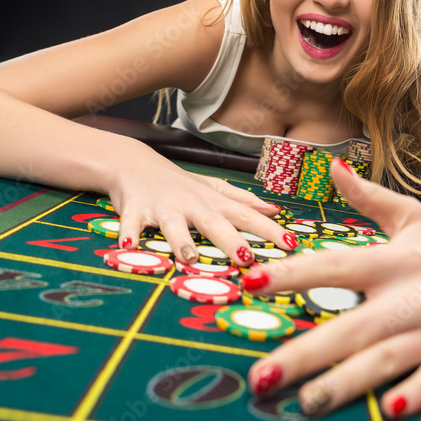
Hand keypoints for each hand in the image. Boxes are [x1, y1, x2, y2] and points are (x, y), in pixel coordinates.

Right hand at [108, 148, 296, 265]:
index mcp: (213, 202)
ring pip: (174, 225)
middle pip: (214, 223)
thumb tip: (274, 209)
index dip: (269, 230)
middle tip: (246, 257)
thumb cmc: (179, 184)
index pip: (247, 216)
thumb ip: (243, 201)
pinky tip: (128, 245)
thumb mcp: (213, 189)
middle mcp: (192, 205)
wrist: (134, 163)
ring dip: (181, 241)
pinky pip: (131, 224)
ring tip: (189, 257)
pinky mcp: (135, 211)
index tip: (291, 244)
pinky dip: (129, 234)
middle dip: (230, 240)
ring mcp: (164, 208)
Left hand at [241, 158, 420, 418]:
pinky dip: (415, 394)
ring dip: (345, 384)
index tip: (250, 283)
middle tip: (262, 377)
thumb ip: (367, 196)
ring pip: (386, 360)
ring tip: (305, 404)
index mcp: (393, 261)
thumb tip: (333, 166)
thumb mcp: (409, 216)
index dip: (293, 274)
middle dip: (306, 354)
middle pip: (353, 328)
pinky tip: (388, 411)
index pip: (336, 266)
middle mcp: (412, 296)